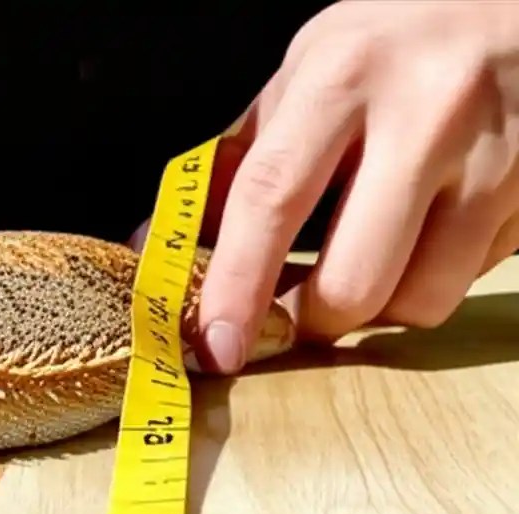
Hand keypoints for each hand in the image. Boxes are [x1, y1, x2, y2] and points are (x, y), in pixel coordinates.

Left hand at [194, 0, 518, 372]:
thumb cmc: (396, 42)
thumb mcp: (309, 74)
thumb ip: (236, 161)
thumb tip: (156, 245)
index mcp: (345, 76)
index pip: (271, 198)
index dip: (235, 285)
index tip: (214, 343)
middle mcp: (426, 115)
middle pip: (353, 280)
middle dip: (311, 318)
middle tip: (298, 305)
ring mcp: (498, 158)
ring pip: (419, 300)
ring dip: (378, 306)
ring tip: (370, 260)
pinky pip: (471, 279)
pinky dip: (435, 277)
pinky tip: (427, 231)